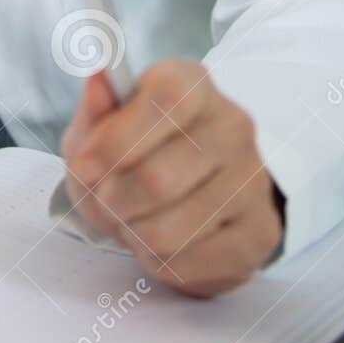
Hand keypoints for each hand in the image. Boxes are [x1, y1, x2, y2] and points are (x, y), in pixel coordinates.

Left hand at [60, 60, 283, 296]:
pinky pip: (187, 264)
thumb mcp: (102, 128)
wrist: (191, 192)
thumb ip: (95, 111)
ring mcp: (253, 180)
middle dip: (113, 201)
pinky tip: (161, 241)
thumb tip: (98, 78)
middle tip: (105, 201)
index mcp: (194, 85)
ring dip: (132, 234)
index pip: (166, 100)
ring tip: (132, 220)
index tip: (84, 164)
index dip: (117, 138)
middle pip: (157, 179)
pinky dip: (157, 261)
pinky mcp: (259, 232)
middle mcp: (233, 126)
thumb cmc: (136, 151)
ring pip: (168, 230)